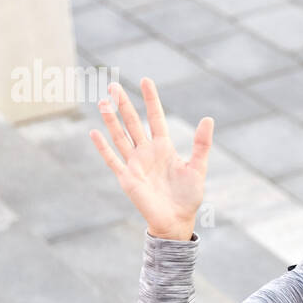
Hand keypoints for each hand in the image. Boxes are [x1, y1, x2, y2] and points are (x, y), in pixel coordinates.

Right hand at [88, 77, 213, 239]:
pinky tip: (94, 132)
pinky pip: (112, 160)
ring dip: (111, 121)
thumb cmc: (188, 196)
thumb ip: (202, 144)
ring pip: (120, 137)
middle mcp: (147, 152)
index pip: (155, 118)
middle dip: (124, 105)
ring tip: (103, 102)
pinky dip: (103, 147)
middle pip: (133, 123)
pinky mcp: (127, 178)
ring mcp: (135, 164)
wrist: (177, 221)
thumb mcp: (198, 168)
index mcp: (164, 147)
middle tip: (113, 85)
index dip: (151, 100)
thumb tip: (208, 119)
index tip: (146, 81)